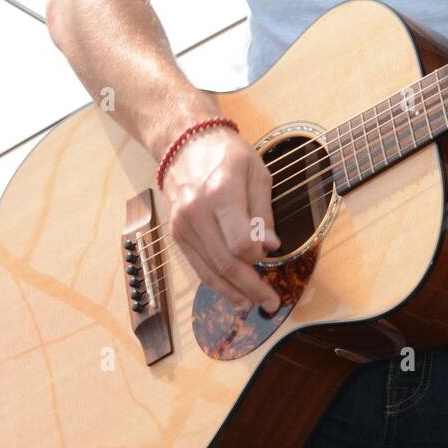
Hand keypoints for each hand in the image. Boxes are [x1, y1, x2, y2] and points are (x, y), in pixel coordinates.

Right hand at [163, 126, 281, 315]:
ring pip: (209, 270)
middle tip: (271, 302)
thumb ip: (263, 210)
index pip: (240, 242)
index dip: (258, 256)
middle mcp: (197, 212)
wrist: (185, 142)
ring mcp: (183, 225)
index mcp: (222, 193)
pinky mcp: (176, 233)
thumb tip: (271, 246)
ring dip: (233, 292)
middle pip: (225, 262)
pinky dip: (215, 282)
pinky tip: (232, 293)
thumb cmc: (228, 154)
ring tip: (253, 304)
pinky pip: (197, 265)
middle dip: (250, 287)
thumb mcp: (257, 172)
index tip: (271, 254)